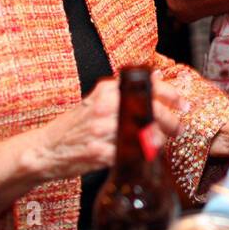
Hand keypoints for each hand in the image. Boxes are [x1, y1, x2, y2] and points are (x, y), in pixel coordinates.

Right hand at [32, 72, 186, 180]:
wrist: (45, 150)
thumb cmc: (74, 125)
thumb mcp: (98, 98)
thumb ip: (126, 87)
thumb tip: (157, 75)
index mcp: (107, 90)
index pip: (148, 86)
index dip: (171, 95)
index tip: (183, 103)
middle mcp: (105, 107)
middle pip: (152, 110)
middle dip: (172, 120)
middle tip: (180, 127)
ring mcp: (103, 131)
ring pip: (145, 132)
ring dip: (160, 138)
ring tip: (165, 140)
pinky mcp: (100, 154)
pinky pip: (132, 153)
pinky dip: (144, 154)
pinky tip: (148, 154)